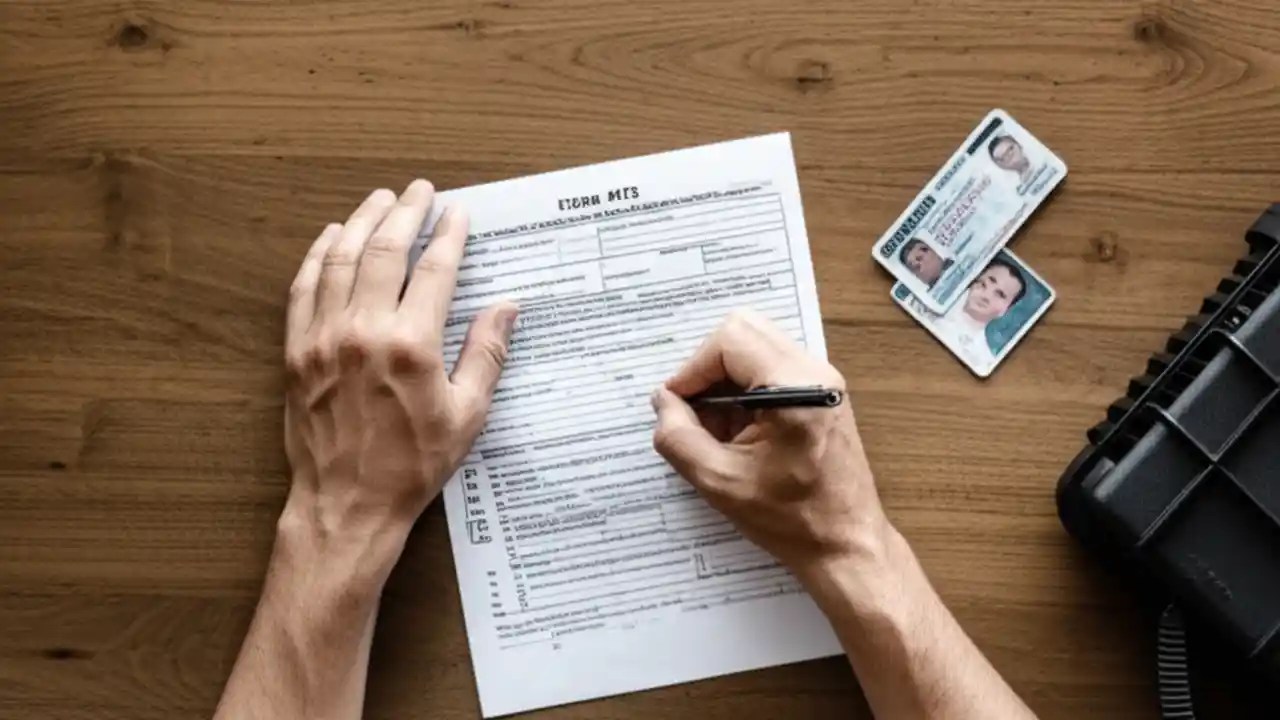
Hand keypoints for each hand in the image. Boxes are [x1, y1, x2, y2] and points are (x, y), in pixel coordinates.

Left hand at [283, 180, 517, 541]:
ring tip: (380, 199)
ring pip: (342, 260)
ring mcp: (324, 338)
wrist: (347, 504)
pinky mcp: (297, 352)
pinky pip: (303, 289)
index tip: (459, 214)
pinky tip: (332, 238)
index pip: (434, 270)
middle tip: (420, 190)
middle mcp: (364, 331)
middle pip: (386, 251)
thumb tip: (508, 306)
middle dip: (406, 212)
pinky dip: (317, 256)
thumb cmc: (412, 465)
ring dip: (362, 222)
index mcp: (411, 345)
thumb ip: (486, 354)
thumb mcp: (466, 415)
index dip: (449, 236)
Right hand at [650, 311, 885, 578]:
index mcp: (795, 389)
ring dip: (724, 381)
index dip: (692, 370)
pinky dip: (743, 390)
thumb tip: (662, 401)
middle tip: (693, 413)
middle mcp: (815, 372)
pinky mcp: (822, 393)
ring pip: (755, 347)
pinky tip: (737, 432)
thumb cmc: (791, 520)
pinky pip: (771, 368)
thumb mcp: (719, 482)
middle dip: (707, 369)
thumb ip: (678, 437)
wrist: (846, 544)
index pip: (729, 340)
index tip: (675, 407)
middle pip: (743, 331)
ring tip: (715, 429)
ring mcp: (823, 380)